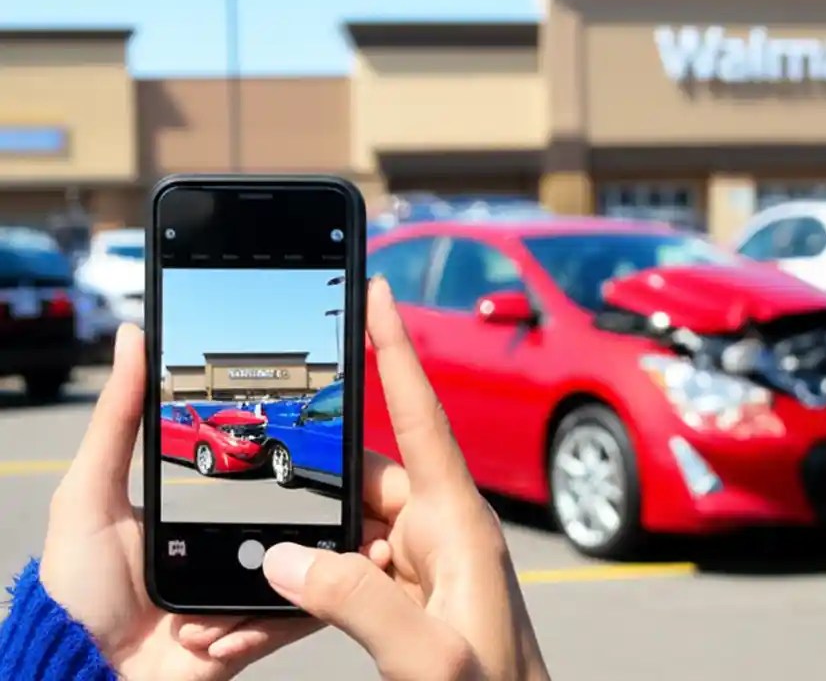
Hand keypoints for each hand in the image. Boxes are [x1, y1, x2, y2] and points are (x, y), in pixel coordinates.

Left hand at [40, 325, 320, 679]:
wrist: (79, 673)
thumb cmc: (75, 586)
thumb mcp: (90, 490)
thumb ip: (118, 417)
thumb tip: (133, 336)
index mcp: (209, 512)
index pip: (270, 477)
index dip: (304, 463)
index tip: (327, 442)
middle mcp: (238, 549)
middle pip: (308, 524)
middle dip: (330, 519)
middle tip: (354, 504)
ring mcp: (250, 594)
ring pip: (310, 570)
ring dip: (296, 574)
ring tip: (291, 568)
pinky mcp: (255, 635)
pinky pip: (290, 621)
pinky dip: (263, 625)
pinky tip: (217, 633)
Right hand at [261, 277, 550, 680]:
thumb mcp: (429, 654)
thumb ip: (358, 603)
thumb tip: (284, 558)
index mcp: (459, 523)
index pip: (421, 416)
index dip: (397, 351)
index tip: (378, 292)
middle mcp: (441, 532)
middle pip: (363, 477)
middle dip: (308, 482)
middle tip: (255, 484)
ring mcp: (423, 564)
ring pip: (348, 526)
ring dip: (304, 540)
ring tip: (259, 557)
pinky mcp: (406, 596)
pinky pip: (348, 568)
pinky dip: (313, 577)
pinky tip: (279, 597)